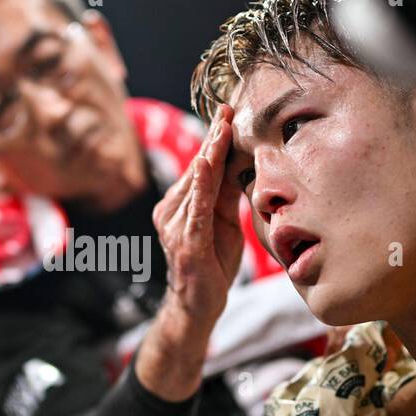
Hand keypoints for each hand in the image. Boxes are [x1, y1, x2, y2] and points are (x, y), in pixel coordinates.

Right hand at [152, 105, 243, 322]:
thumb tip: (243, 161)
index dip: (214, 139)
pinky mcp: (186, 242)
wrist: (197, 306)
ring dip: (210, 155)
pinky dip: (199, 185)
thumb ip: (228, 194)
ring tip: (222, 129)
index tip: (227, 111)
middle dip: (214, 139)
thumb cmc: (212, 264)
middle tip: (227, 109)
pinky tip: (203, 164)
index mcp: (181, 204)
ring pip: (198, 184)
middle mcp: (173, 211)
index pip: (202, 166)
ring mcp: (176, 226)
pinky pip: (195, 208)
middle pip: (199, 169)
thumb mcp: (225, 223)